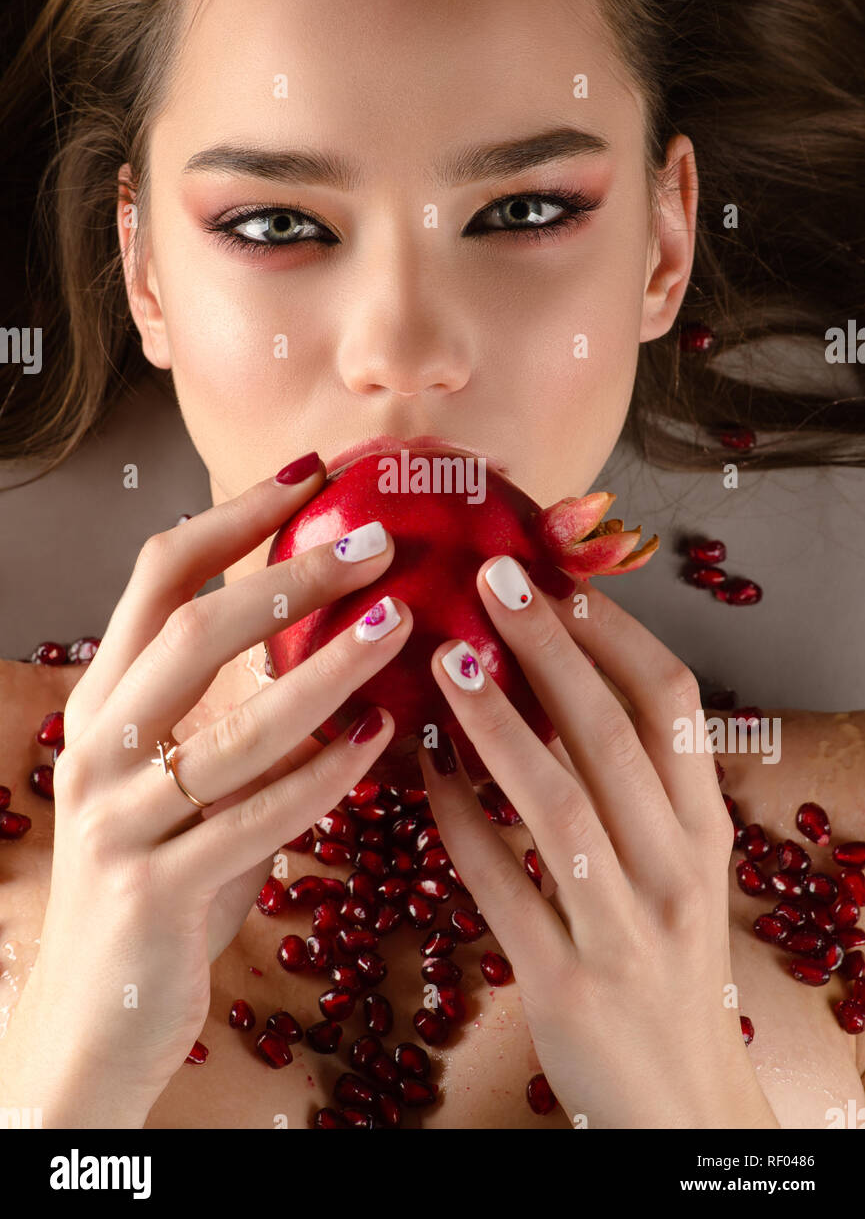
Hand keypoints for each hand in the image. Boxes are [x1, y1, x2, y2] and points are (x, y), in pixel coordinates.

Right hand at [21, 460, 412, 1114]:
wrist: (94, 1015)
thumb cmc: (160, 879)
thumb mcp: (184, 780)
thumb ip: (238, 714)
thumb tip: (340, 635)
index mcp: (105, 701)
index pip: (158, 576)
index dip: (233, 517)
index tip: (309, 474)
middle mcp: (100, 746)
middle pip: (194, 630)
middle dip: (291, 577)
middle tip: (378, 543)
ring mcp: (117, 819)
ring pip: (234, 727)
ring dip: (327, 670)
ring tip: (400, 625)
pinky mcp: (152, 890)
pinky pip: (253, 819)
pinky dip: (323, 776)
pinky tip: (382, 740)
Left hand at [417, 555, 779, 1129]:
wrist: (679, 1102)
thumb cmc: (662, 964)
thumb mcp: (672, 871)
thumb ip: (629, 790)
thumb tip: (550, 684)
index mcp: (703, 832)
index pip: (674, 708)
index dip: (618, 636)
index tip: (562, 582)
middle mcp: (675, 872)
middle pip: (612, 738)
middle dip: (553, 652)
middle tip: (494, 583)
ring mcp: (624, 931)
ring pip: (559, 805)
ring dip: (500, 725)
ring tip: (448, 660)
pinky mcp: (566, 983)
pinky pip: (503, 888)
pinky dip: (462, 821)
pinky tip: (422, 771)